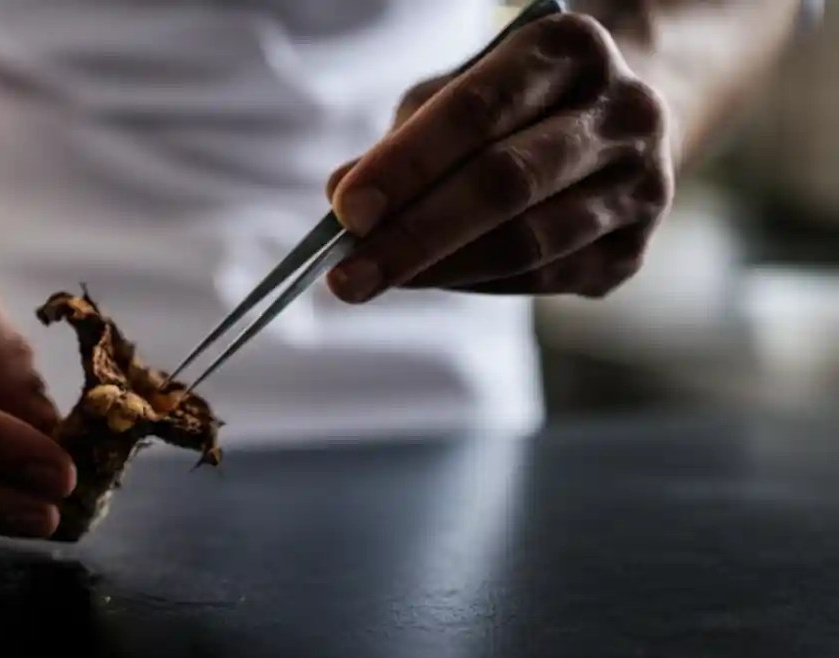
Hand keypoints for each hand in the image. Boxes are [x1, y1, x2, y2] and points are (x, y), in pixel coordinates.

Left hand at [326, 13, 673, 301]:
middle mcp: (622, 113)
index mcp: (570, 49)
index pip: (479, 111)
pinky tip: (430, 278)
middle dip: (414, 235)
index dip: (407, 164)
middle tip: (346, 274)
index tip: (346, 210)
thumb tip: (343, 202)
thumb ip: (403, 142)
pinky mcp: (633, 251)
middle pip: (506, 183)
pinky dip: (472, 282)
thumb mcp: (455, 95)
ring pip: (527, 242)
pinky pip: (540, 279)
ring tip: (372, 279)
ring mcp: (640, 186)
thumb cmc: (512, 106)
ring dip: (437, 269)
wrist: (612, 126)